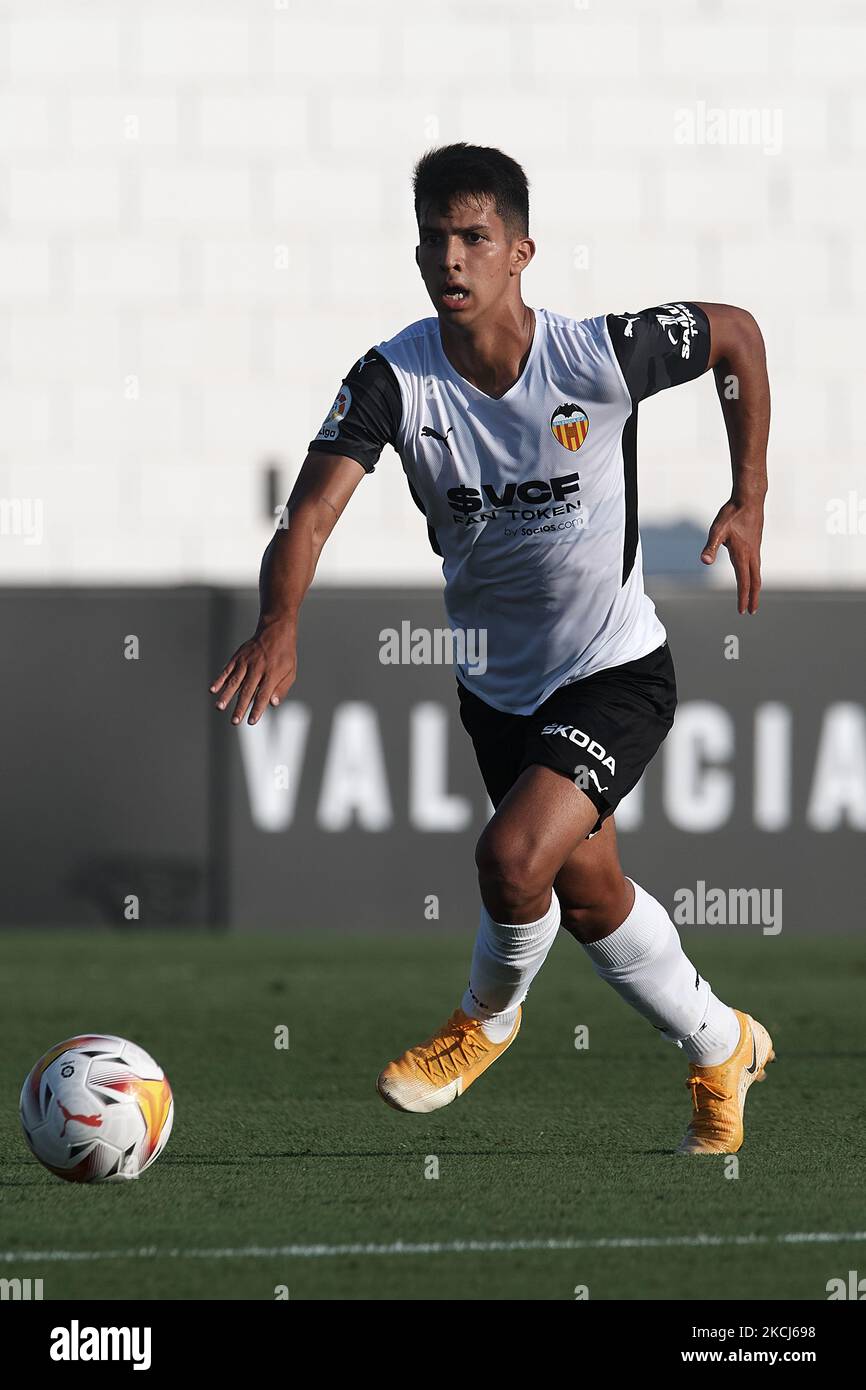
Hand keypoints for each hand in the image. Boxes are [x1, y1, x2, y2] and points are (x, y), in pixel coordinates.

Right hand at [210, 621, 296, 725]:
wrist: (275, 631)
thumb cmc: (284, 655)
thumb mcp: (290, 672)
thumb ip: (282, 688)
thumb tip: (273, 704)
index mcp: (272, 674)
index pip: (263, 695)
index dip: (257, 709)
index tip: (251, 722)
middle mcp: (258, 668)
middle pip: (247, 691)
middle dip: (240, 707)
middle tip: (234, 721)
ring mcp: (246, 662)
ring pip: (235, 681)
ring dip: (226, 695)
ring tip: (220, 707)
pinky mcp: (238, 657)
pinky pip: (227, 670)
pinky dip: (219, 679)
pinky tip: (213, 689)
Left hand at [700, 498, 763, 613]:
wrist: (749, 499)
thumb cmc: (731, 514)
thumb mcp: (717, 530)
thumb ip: (710, 547)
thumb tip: (704, 562)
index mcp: (742, 555)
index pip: (743, 582)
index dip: (743, 597)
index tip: (742, 611)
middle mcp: (752, 555)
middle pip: (754, 581)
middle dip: (753, 598)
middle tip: (751, 612)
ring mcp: (755, 549)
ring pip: (757, 573)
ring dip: (755, 588)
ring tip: (753, 597)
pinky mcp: (756, 544)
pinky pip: (757, 565)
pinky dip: (755, 576)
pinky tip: (751, 576)